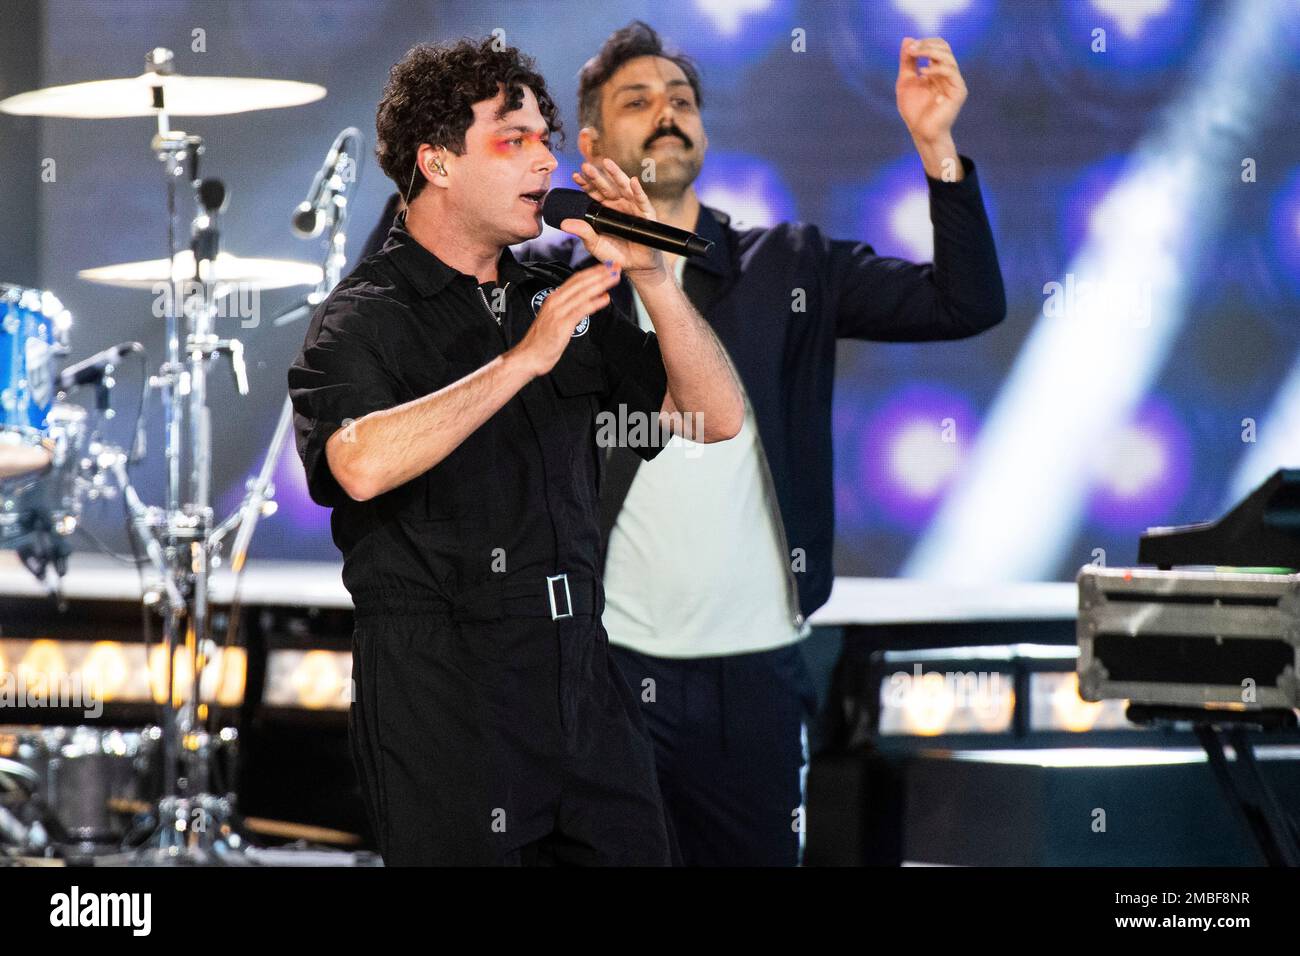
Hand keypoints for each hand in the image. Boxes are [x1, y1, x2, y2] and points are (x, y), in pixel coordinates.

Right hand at [511, 262, 619, 376]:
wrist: (529, 356)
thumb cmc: (542, 341)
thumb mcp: (555, 319)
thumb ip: (567, 308)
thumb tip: (584, 302)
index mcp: (553, 298)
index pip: (576, 280)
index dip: (592, 271)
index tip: (607, 267)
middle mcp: (555, 301)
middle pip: (581, 282)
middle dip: (600, 273)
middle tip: (615, 267)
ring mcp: (558, 312)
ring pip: (582, 293)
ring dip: (601, 284)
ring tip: (615, 278)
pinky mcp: (562, 324)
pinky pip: (581, 309)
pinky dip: (594, 303)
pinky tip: (605, 299)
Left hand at [566, 157, 665, 277]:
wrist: (635, 266)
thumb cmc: (615, 253)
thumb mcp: (595, 244)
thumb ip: (582, 232)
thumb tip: (564, 224)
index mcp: (605, 209)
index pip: (594, 193)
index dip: (585, 184)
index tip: (575, 176)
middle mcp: (618, 204)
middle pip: (606, 187)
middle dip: (596, 176)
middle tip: (586, 167)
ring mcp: (632, 207)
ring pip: (624, 187)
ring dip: (616, 174)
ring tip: (607, 163)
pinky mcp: (646, 214)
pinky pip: (642, 200)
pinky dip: (638, 191)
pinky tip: (633, 181)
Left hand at [896, 37, 966, 146]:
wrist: (920, 132)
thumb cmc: (914, 110)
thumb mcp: (906, 81)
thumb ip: (907, 62)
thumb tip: (907, 39)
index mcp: (938, 70)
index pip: (938, 46)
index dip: (924, 43)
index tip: (908, 47)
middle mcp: (948, 73)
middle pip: (944, 48)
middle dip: (926, 45)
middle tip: (911, 49)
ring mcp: (954, 81)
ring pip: (948, 57)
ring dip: (929, 52)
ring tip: (915, 54)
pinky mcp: (958, 91)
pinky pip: (951, 72)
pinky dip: (937, 68)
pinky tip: (923, 73)